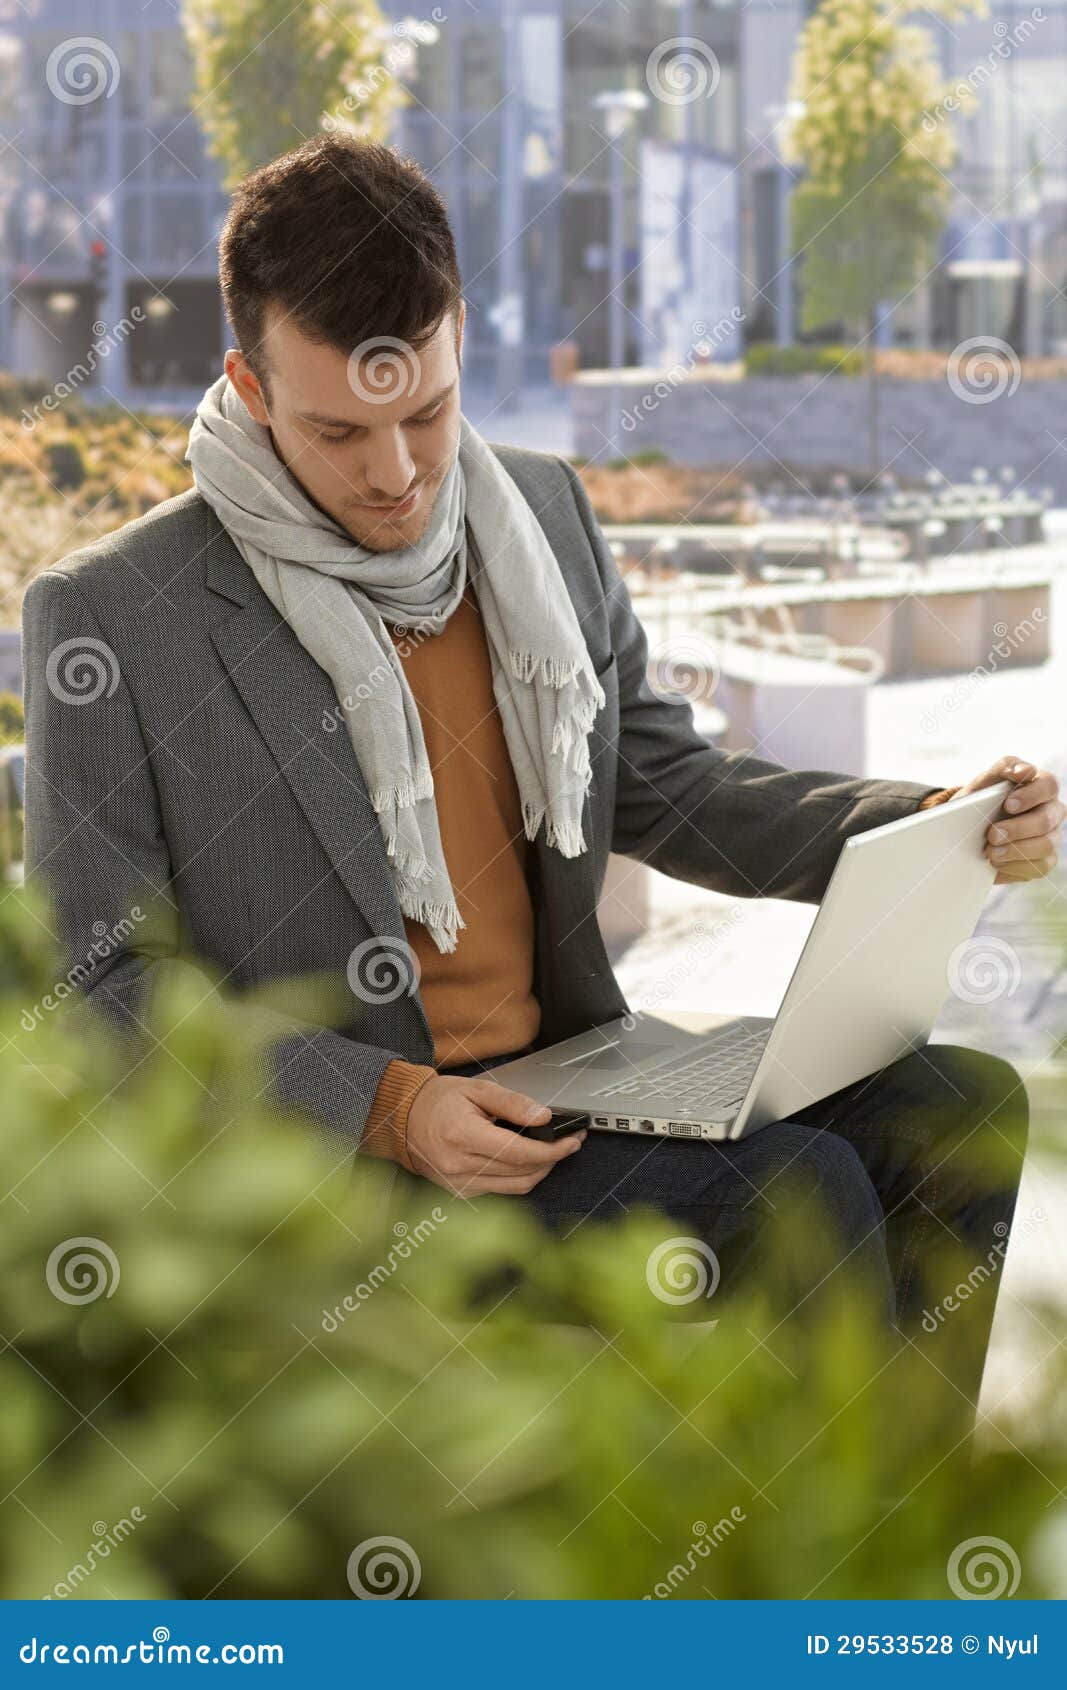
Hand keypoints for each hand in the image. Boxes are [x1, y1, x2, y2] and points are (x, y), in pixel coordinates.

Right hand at [405, 1074, 586, 1195]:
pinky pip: (501, 1189)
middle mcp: (460, 1165)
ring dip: (540, 1170)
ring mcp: (459, 1183)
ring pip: (516, 1186)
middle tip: (570, 1141)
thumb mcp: (476, 1089)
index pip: (520, 1153)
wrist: (403, 1119)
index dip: (553, 1149)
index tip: (572, 1140)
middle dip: (553, 1158)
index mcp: (463, 1136)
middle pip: (522, 1172)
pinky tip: (527, 1160)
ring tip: (553, 1151)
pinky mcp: (461, 1192)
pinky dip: (520, 1176)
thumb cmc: (438, 1101)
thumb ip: (512, 1103)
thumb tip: (544, 1117)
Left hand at [955, 755, 1063, 884]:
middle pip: (1047, 819)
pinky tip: (996, 863)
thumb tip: (1020, 771)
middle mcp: (1052, 811)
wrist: (968, 828)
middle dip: (1018, 828)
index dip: (1031, 795)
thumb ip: (1003, 768)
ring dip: (1015, 850)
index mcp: (1042, 787)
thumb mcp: (986, 781)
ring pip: (1045, 845)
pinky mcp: (1044, 860)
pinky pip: (1038, 867)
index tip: (1008, 804)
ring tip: (990, 852)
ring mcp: (1052, 837)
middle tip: (991, 834)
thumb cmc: (982, 799)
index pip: (1049, 785)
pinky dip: (1014, 867)